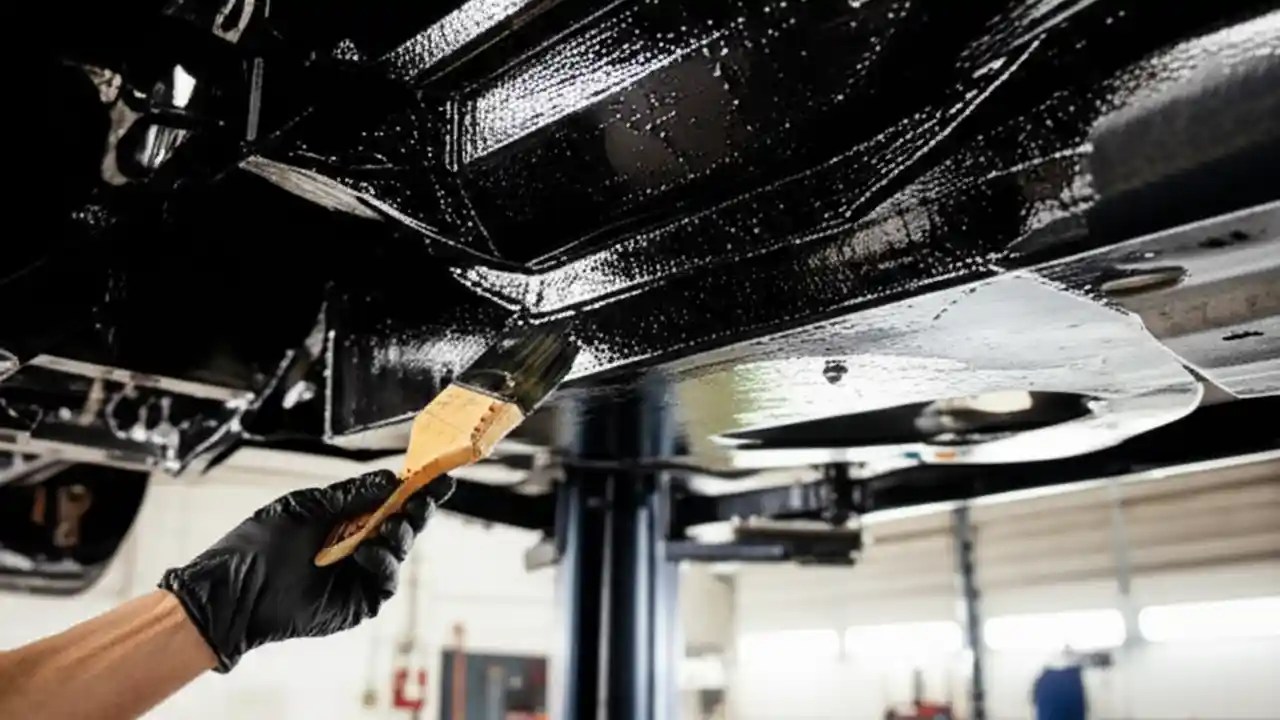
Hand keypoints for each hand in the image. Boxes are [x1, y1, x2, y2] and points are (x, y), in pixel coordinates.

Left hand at [159, 470, 450, 671]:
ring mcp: (359, 573)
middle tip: (422, 501)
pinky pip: (387, 580)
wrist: (237, 591)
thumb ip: (352, 495)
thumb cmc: (261, 542)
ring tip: (385, 529)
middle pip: (403, 524)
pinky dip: (383, 564)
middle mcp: (357, 543)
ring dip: (399, 534)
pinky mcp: (359, 601)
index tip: (440, 478)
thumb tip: (392, 479)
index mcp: (344, 516)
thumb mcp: (309, 506)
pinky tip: (366, 553)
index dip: (415, 490)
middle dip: (417, 510)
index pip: (388, 500)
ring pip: (400, 550)